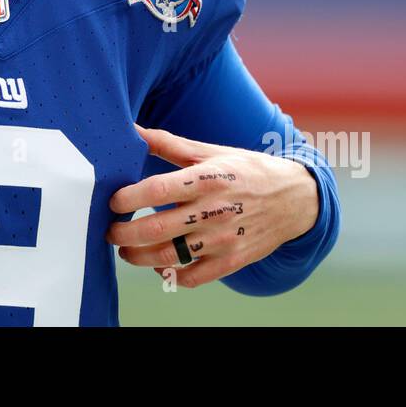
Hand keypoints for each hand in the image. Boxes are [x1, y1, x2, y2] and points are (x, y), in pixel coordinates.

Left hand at [105, 123, 318, 287]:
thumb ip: (168, 144)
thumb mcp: (211, 151)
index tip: (112, 202)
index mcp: (207, 178)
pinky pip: (193, 277)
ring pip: (169, 257)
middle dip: (123, 234)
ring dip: (139, 257)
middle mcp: (214, 210)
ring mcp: (223, 239)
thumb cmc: (246, 169)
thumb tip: (132, 129)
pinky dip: (170, 276)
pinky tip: (160, 265)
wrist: (295, 198)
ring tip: (126, 251)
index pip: (156, 190)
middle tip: (110, 232)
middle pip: (156, 229)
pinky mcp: (232, 261)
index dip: (127, 198)